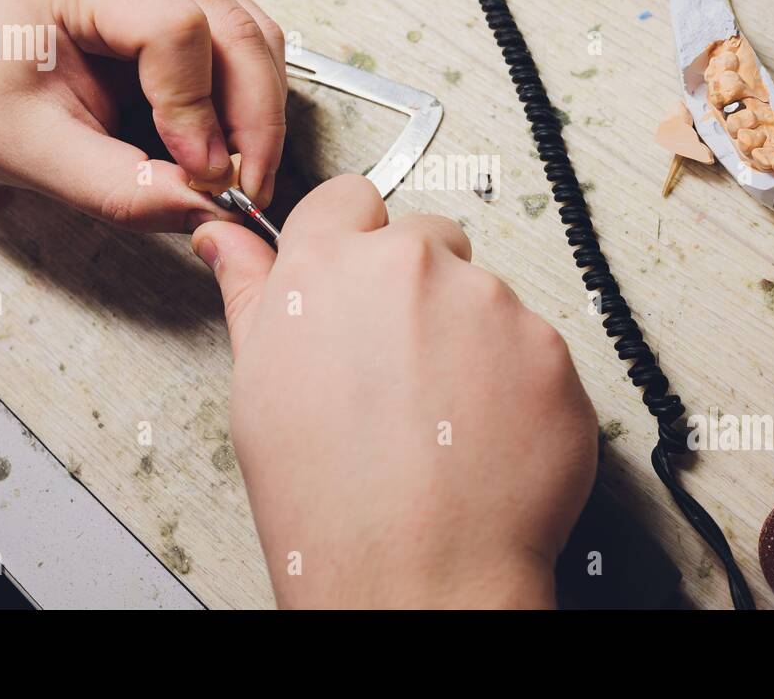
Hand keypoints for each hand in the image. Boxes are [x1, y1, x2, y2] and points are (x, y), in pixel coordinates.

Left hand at [0, 0, 286, 231]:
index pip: (177, 29)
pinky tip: (221, 144)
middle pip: (238, 31)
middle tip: (243, 192)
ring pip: (258, 38)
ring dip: (258, 114)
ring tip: (231, 174)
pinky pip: (249, 45)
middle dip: (252, 123)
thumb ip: (120, 190)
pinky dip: (249, 102)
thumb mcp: (35, 155)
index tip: (200, 177)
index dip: (198, 112)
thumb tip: (206, 212)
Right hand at [192, 176, 597, 608]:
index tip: (358, 278)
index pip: (350, 198)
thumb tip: (225, 240)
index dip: (354, 241)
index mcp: (329, 266)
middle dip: (417, 286)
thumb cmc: (328, 499)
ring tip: (440, 415)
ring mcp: (490, 303)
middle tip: (401, 365)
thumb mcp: (260, 386)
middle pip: (426, 238)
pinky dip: (516, 379)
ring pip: (483, 293)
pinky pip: (532, 345)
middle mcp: (412, 267)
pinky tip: (481, 433)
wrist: (415, 576)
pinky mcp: (549, 347)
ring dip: (469, 334)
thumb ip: (252, 293)